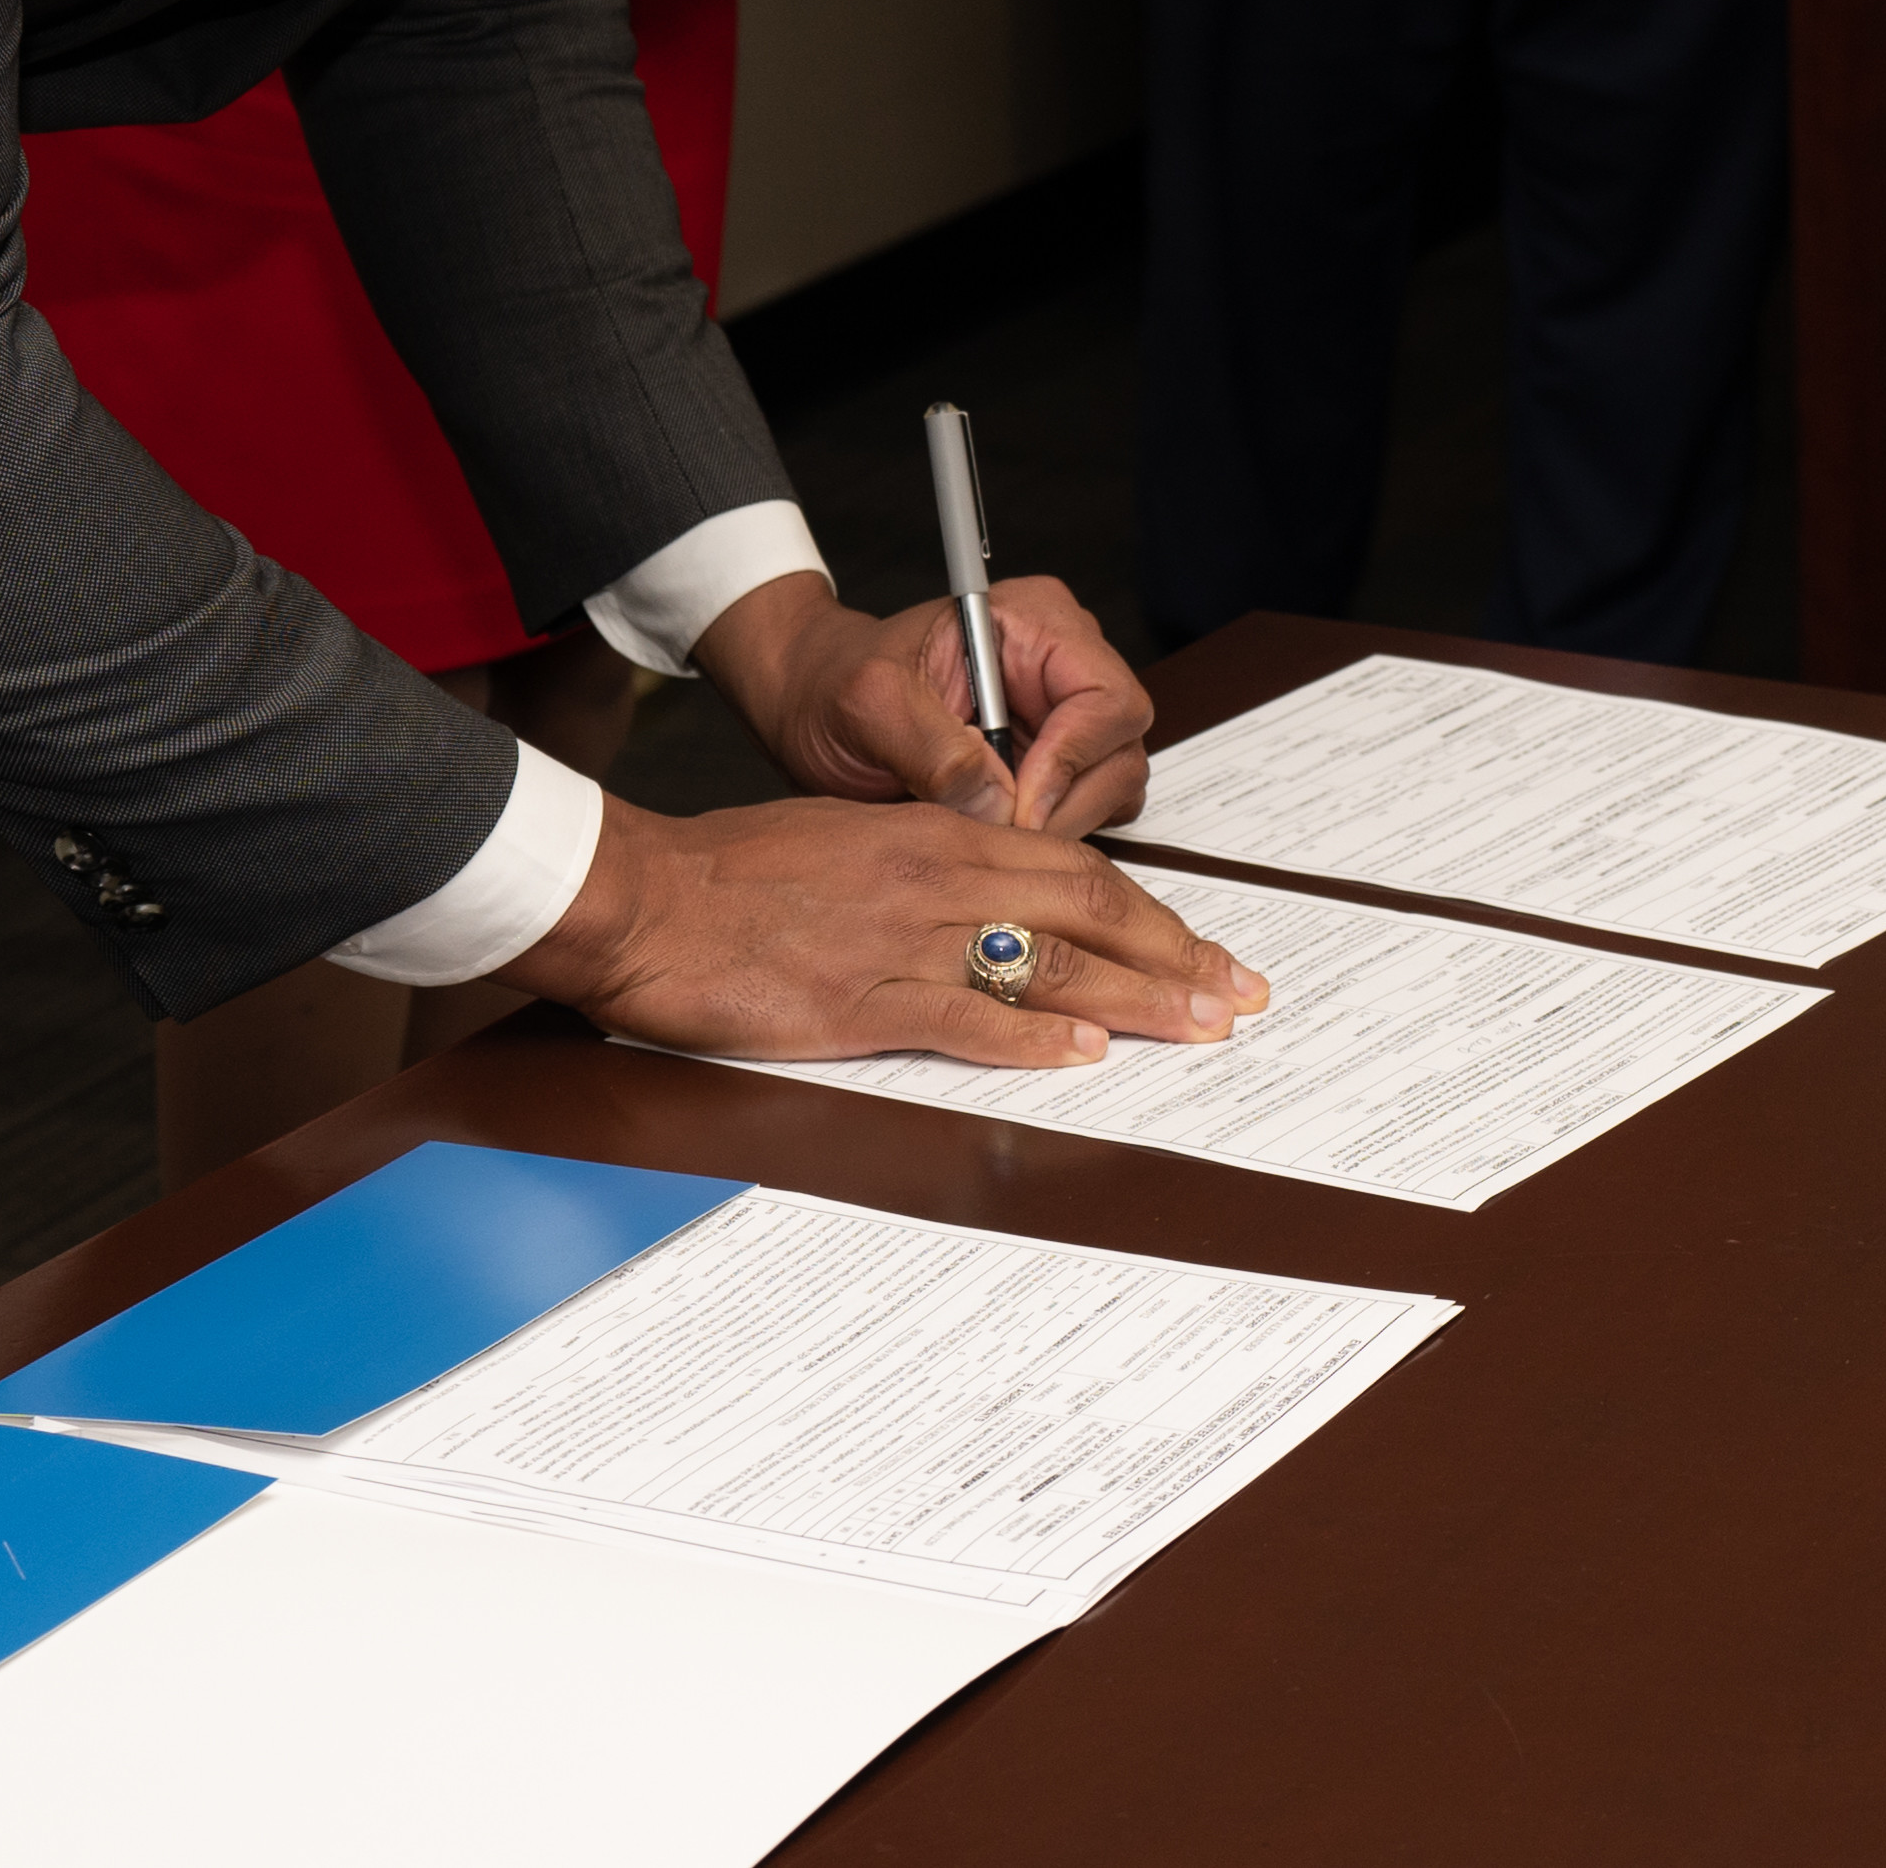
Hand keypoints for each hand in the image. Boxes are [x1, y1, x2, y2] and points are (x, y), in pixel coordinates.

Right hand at [502, 785, 1268, 1067]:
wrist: (645, 896)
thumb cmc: (728, 873)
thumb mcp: (838, 843)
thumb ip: (916, 868)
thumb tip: (980, 906)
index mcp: (928, 832)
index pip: (1066, 867)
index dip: (1145, 911)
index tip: (1199, 947)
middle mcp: (930, 875)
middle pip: (1082, 908)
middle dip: (1173, 954)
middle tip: (1240, 993)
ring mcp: (899, 938)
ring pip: (1045, 961)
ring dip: (1136, 997)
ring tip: (1202, 1026)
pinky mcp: (858, 998)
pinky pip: (962, 1014)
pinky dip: (1030, 1034)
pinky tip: (1083, 1051)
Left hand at [693, 569, 1154, 835]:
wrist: (809, 706)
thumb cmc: (833, 682)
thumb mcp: (866, 702)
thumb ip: (930, 745)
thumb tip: (995, 802)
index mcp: (1035, 621)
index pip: (1107, 698)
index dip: (1072, 760)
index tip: (1017, 806)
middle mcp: (1062, 666)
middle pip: (1119, 753)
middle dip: (1064, 806)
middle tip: (998, 836)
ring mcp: (1062, 721)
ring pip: (1109, 791)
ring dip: (1055, 828)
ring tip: (983, 831)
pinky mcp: (1051, 768)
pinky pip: (1083, 815)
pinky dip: (1044, 840)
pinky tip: (990, 836)